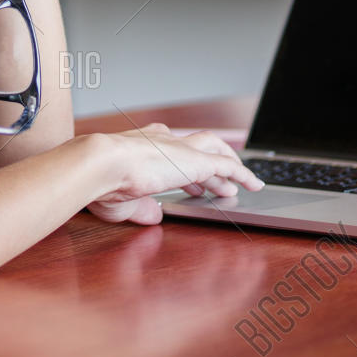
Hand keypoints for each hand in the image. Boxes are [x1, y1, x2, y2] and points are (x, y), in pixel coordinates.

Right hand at [84, 123, 265, 225]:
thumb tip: (155, 215)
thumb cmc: (102, 181)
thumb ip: (141, 208)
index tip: (190, 183)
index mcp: (141, 146)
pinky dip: (243, 174)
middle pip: (195, 148)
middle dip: (209, 166)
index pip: (170, 152)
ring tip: (241, 182)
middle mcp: (162, 141)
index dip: (183, 169)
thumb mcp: (122, 201)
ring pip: (214, 150)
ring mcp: (180, 148)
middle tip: (219, 184)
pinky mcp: (196, 160)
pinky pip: (227, 166)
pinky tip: (254, 184)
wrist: (102, 163)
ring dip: (228, 166)